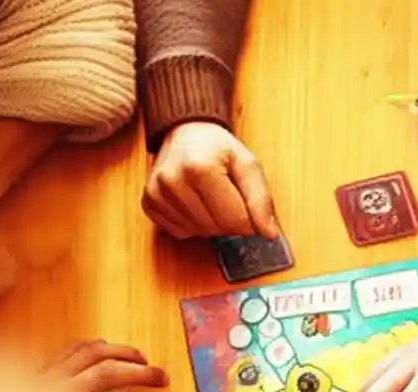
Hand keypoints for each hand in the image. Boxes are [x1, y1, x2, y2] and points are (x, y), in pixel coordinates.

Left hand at [46, 339, 168, 391]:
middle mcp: (58, 388)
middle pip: (105, 372)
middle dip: (137, 373)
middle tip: (160, 377)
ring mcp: (49, 375)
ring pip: (90, 353)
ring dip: (119, 352)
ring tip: (140, 357)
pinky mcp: (40, 370)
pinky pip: (70, 349)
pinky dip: (90, 346)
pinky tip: (104, 348)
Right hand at [143, 121, 278, 239]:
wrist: (185, 132)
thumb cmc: (218, 148)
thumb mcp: (247, 164)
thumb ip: (261, 199)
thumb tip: (269, 234)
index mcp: (200, 168)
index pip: (235, 221)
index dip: (249, 220)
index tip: (248, 206)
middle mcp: (173, 182)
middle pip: (217, 229)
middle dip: (230, 220)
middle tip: (228, 197)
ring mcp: (157, 194)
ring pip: (200, 233)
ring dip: (212, 222)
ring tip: (211, 197)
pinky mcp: (149, 203)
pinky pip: (180, 232)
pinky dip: (193, 224)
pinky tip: (195, 202)